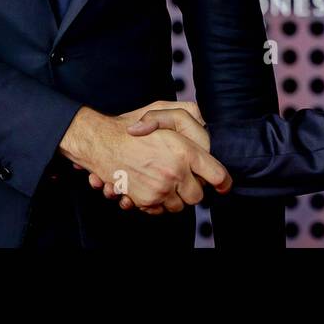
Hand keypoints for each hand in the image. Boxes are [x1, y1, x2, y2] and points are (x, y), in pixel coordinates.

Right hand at [58, 105, 228, 212]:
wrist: (100, 142)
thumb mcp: (163, 113)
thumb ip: (189, 118)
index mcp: (184, 151)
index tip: (223, 184)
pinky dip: (157, 202)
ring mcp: (159, 189)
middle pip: (198, 196)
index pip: (217, 175)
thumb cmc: (132, 125)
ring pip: (179, 206)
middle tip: (183, 178)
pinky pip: (160, 210)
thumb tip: (205, 127)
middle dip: (192, 189)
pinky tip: (150, 186)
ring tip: (163, 179)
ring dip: (174, 196)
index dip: (223, 181)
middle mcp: (174, 173)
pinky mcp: (144, 201)